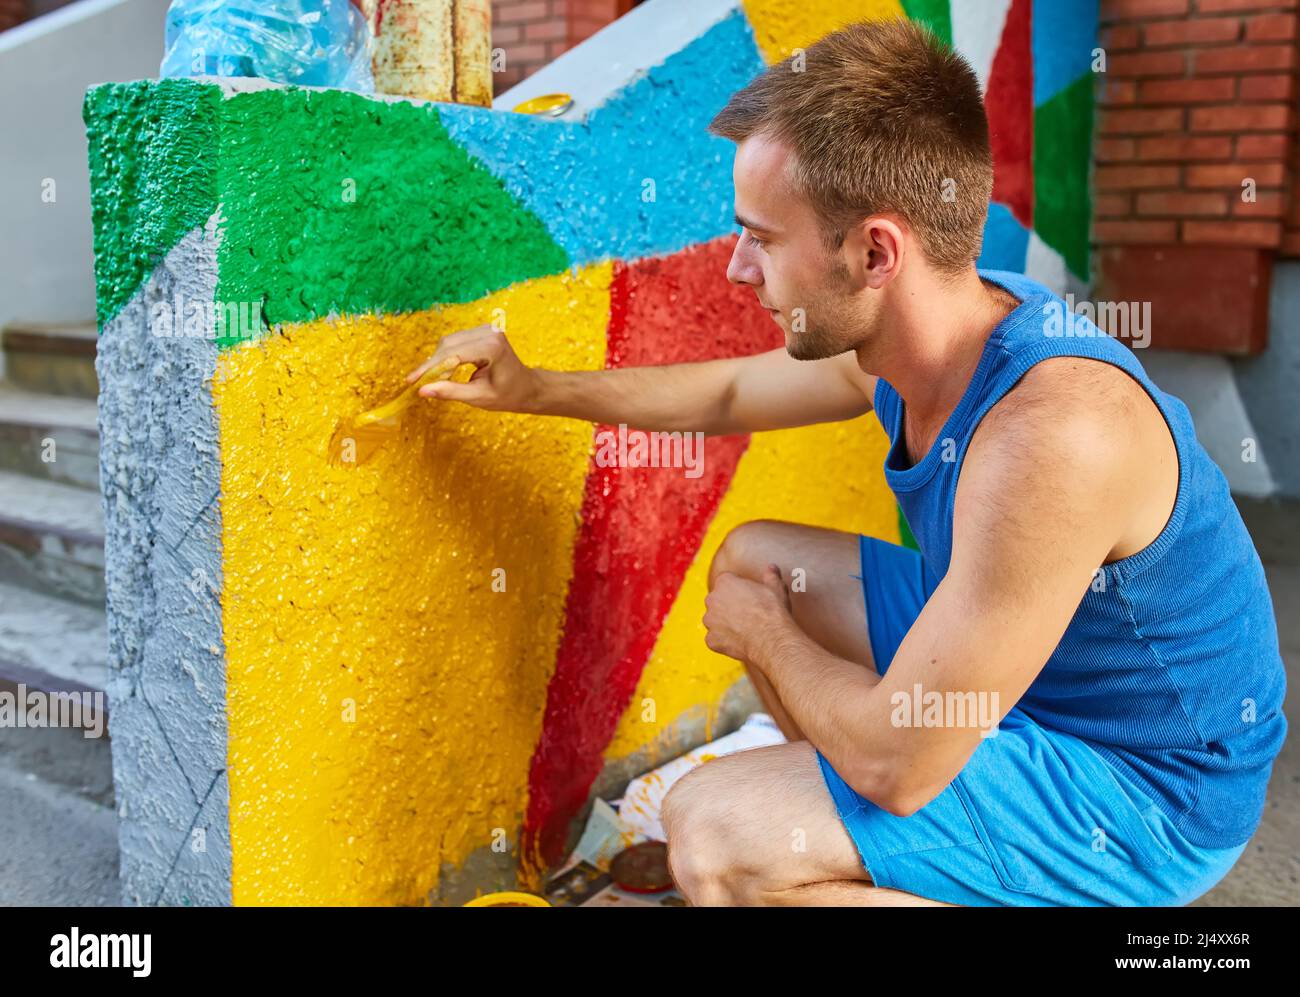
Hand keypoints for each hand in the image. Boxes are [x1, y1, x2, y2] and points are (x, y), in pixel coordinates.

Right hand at [405, 324, 540, 412]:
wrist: (526, 387)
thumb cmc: (508, 395)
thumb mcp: (479, 398)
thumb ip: (451, 392)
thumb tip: (422, 390)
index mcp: (492, 347)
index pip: (452, 354)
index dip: (429, 368)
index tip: (411, 381)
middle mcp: (489, 333)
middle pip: (448, 345)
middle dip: (430, 364)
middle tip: (416, 382)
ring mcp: (486, 329)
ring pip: (449, 341)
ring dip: (436, 360)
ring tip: (430, 379)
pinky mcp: (481, 331)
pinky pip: (456, 341)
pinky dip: (445, 355)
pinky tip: (442, 371)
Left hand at [702, 563, 793, 661]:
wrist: (770, 638)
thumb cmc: (772, 612)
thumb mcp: (776, 588)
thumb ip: (770, 576)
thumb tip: (772, 568)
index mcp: (725, 582)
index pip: (726, 581)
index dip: (737, 589)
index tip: (746, 596)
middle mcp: (712, 599)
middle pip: (717, 600)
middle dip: (727, 606)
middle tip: (745, 613)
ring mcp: (710, 620)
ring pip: (714, 620)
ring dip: (724, 623)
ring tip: (742, 629)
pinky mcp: (711, 639)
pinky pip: (715, 639)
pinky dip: (724, 641)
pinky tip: (738, 641)